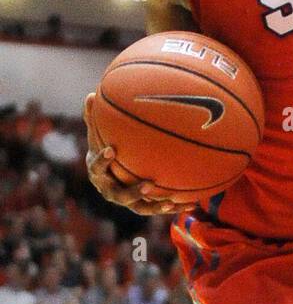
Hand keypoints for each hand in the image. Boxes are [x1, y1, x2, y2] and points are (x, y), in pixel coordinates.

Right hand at [83, 92, 192, 215]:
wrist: (107, 173)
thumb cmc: (104, 147)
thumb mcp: (96, 134)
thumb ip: (93, 117)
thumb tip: (91, 95)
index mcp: (98, 173)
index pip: (97, 169)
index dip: (102, 162)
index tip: (110, 150)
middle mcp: (110, 190)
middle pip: (119, 196)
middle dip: (133, 192)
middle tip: (148, 184)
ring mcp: (126, 201)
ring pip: (140, 208)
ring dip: (155, 206)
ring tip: (170, 201)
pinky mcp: (141, 205)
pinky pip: (157, 208)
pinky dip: (172, 208)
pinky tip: (191, 206)